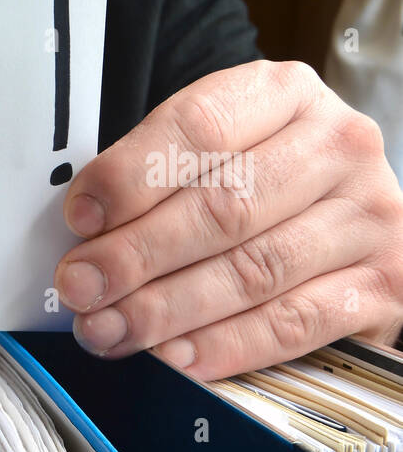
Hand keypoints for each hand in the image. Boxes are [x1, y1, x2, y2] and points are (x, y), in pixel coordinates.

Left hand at [54, 59, 402, 379]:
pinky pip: (292, 324)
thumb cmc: (257, 185)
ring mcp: (369, 216)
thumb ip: (153, 182)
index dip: (131, 176)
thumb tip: (83, 241)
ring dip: (166, 308)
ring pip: (253, 270)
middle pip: (223, 207)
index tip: (80, 218)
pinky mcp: (382, 286)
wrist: (349, 222)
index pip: (200, 127)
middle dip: (136, 255)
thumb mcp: (210, 156)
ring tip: (109, 328)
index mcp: (285, 93)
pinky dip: (225, 345)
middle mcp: (338, 145)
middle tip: (81, 287)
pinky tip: (173, 357)